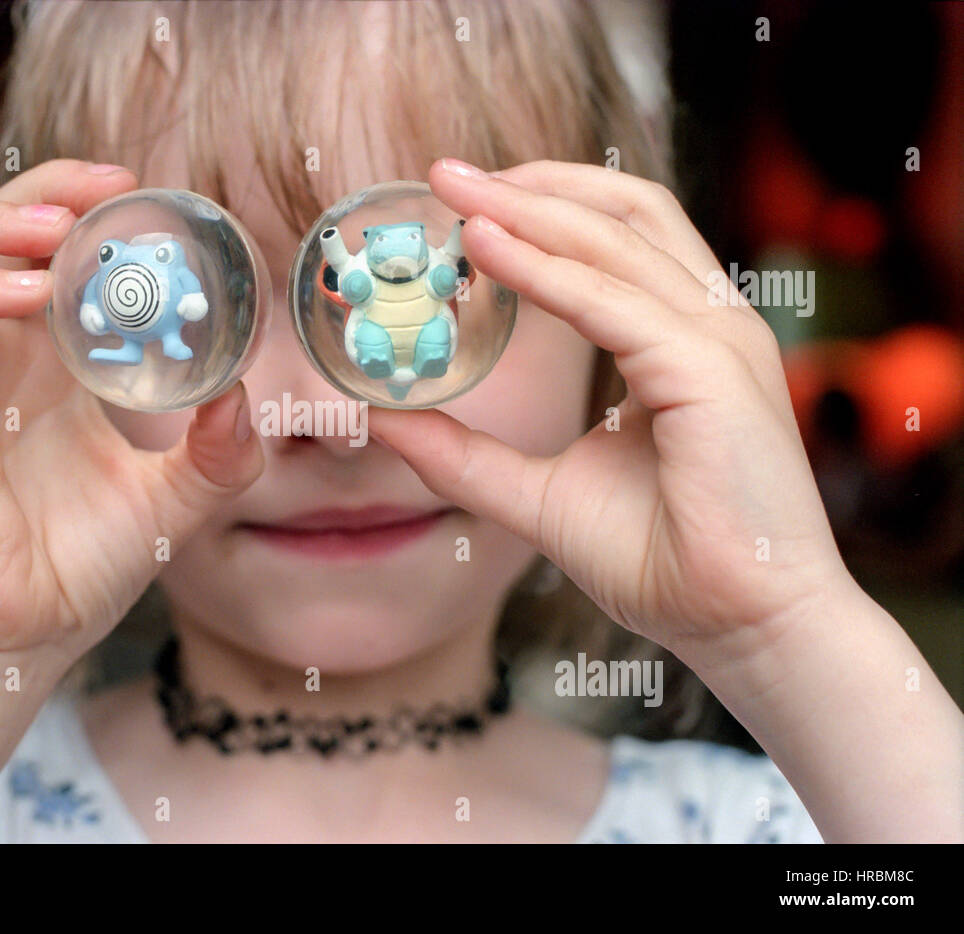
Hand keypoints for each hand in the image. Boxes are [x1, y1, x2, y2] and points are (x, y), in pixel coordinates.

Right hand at [0, 159, 262, 683]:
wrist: (17, 641)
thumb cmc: (79, 570)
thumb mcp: (173, 503)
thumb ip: (218, 455)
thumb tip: (248, 398)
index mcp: (48, 367)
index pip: (49, 257)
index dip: (86, 213)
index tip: (147, 197)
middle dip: (45, 190)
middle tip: (113, 182)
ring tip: (64, 221)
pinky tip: (37, 293)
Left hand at [370, 159, 850, 660]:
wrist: (737, 626)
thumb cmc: (659, 560)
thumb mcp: (537, 493)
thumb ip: (463, 456)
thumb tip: (382, 421)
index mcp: (679, 341)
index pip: (613, 241)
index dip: (537, 209)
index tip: (456, 200)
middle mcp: (707, 325)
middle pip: (620, 213)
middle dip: (529, 184)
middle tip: (444, 172)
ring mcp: (718, 340)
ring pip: (619, 238)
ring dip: (530, 207)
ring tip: (454, 193)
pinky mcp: (710, 372)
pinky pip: (614, 304)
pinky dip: (547, 273)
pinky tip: (487, 250)